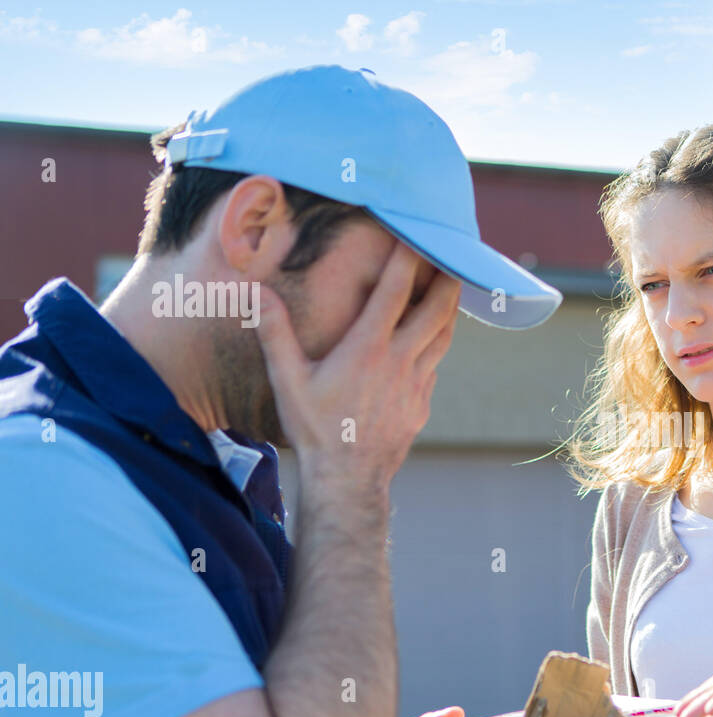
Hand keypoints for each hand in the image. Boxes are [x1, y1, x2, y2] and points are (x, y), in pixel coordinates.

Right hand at [254, 242, 460, 492]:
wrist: (348, 481)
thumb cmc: (315, 429)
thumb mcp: (288, 381)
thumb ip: (275, 333)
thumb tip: (256, 291)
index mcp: (368, 348)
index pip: (396, 291)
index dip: (409, 258)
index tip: (416, 234)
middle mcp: (400, 361)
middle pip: (438, 309)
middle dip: (446, 277)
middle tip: (452, 254)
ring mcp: (417, 383)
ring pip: (444, 335)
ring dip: (449, 309)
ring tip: (451, 287)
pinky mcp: (423, 403)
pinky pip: (434, 365)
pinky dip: (436, 344)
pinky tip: (431, 339)